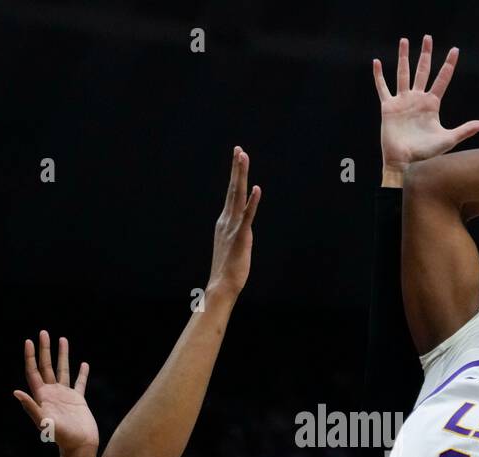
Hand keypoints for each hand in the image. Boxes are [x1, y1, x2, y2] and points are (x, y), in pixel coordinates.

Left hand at [13, 331, 97, 452]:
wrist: (79, 445)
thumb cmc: (61, 437)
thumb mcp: (43, 422)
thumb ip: (30, 407)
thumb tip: (16, 392)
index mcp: (42, 396)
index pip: (33, 372)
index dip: (30, 357)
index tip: (29, 341)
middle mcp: (52, 393)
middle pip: (46, 366)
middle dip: (45, 349)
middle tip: (44, 333)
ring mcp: (65, 396)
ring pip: (63, 370)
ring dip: (62, 355)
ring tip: (63, 339)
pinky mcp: (78, 400)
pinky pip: (80, 383)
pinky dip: (82, 373)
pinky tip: (83, 364)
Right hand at [206, 146, 260, 301]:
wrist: (222, 285)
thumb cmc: (228, 269)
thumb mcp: (231, 244)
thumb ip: (235, 232)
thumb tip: (239, 227)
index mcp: (225, 221)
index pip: (232, 194)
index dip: (236, 175)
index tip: (238, 157)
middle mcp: (227, 220)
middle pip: (234, 189)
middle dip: (237, 168)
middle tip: (239, 149)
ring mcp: (233, 227)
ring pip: (238, 196)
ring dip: (241, 176)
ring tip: (243, 157)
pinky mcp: (241, 236)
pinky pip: (248, 216)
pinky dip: (252, 202)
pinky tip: (257, 189)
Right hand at [374, 35, 478, 185]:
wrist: (405, 162)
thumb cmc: (426, 153)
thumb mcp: (448, 139)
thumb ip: (465, 130)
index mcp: (432, 104)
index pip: (442, 79)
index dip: (449, 65)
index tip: (455, 50)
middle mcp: (417, 99)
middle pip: (423, 70)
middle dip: (426, 54)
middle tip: (428, 38)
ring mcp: (402, 101)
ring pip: (403, 73)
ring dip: (403, 57)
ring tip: (405, 40)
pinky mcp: (388, 107)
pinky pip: (382, 87)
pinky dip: (379, 76)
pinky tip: (376, 62)